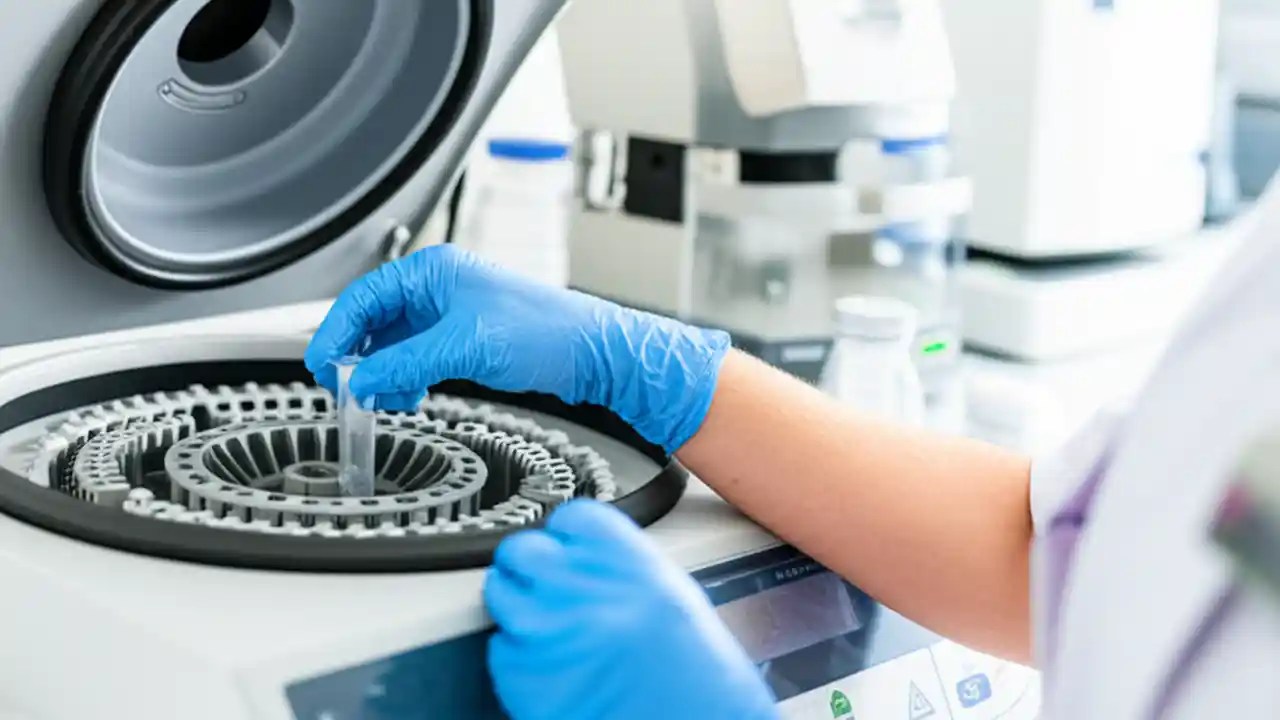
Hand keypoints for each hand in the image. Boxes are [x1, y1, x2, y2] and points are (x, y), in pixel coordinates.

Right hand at [304, 246, 730, 452]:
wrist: (593, 352)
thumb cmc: (544, 330)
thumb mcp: (463, 347)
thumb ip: (404, 364)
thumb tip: (360, 381)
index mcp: (431, 272)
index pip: (361, 298)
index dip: (335, 333)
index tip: (322, 366)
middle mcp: (436, 289)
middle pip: (373, 322)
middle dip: (358, 358)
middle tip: (346, 390)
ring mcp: (448, 314)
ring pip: (392, 344)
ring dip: (382, 373)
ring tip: (385, 399)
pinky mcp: (462, 339)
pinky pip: (415, 357)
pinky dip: (404, 378)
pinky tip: (409, 396)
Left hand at [484, 500, 777, 719]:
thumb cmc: (694, 671)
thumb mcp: (668, 592)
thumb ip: (617, 565)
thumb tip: (583, 557)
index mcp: (621, 557)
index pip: (569, 518)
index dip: (567, 539)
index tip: (568, 553)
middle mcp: (576, 584)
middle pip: (522, 549)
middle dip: (529, 568)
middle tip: (545, 590)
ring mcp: (541, 628)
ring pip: (501, 595)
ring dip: (518, 611)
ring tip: (555, 637)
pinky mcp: (519, 673)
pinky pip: (501, 649)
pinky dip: (520, 659)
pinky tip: (557, 671)